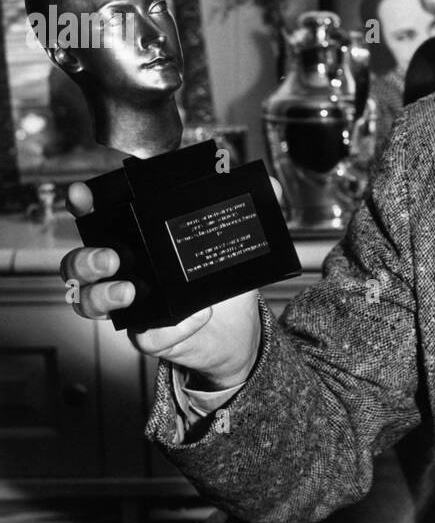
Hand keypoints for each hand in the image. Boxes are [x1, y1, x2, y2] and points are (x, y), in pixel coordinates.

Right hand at [60, 180, 261, 388]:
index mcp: (136, 240)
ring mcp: (131, 306)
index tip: (82, 196)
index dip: (82, 206)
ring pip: (90, 303)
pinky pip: (148, 337)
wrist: (236, 330)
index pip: (97, 219)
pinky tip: (197, 315)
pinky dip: (172, 328)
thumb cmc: (219, 280)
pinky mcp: (151, 336)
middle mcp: (124, 272)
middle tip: (111, 257)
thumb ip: (247, 211)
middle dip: (86, 258)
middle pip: (78, 264)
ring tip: (131, 290)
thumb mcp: (232, 242)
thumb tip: (268, 185)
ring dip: (103, 295)